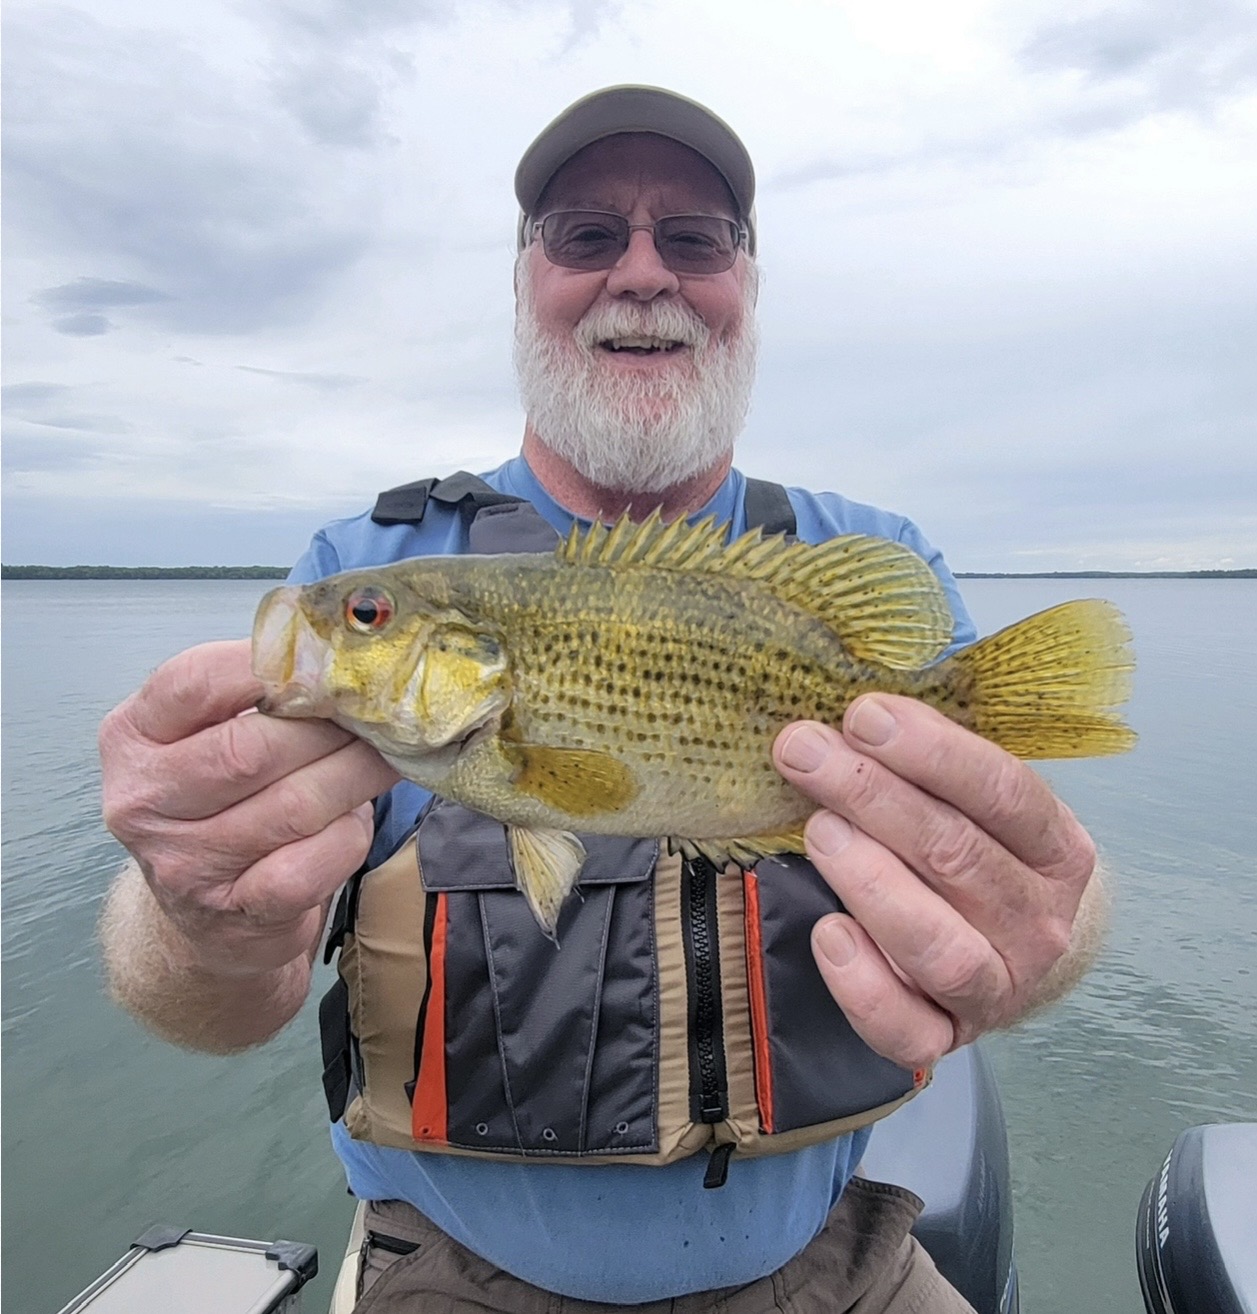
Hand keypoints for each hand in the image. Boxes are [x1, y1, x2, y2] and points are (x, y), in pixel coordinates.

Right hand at [100, 639, 400, 976]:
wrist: (208, 915)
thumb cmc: (224, 799)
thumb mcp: (211, 734)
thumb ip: (258, 693)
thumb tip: (346, 657)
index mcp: (132, 737)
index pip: (195, 681)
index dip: (275, 665)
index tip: (333, 660)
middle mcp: (144, 800)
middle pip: (252, 749)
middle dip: (330, 727)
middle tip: (379, 712)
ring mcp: (186, 864)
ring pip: (295, 806)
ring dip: (357, 773)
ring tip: (387, 752)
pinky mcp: (237, 911)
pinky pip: (317, 861)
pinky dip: (351, 833)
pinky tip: (355, 816)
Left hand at [773, 693, 1097, 1068]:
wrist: (1010, 953)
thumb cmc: (977, 856)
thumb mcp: (976, 806)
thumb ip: (927, 767)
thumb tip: (848, 718)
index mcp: (1057, 850)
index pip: (1002, 791)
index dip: (930, 750)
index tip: (863, 715)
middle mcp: (1039, 923)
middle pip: (958, 856)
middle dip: (871, 795)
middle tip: (805, 752)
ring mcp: (998, 987)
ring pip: (939, 946)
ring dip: (871, 881)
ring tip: (819, 830)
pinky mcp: (947, 1037)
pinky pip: (908, 1029)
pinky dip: (863, 986)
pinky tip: (829, 933)